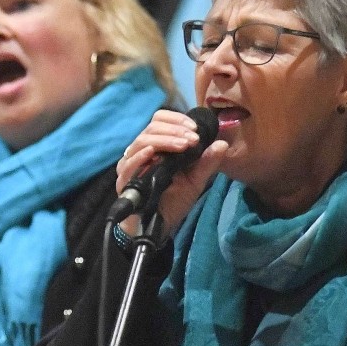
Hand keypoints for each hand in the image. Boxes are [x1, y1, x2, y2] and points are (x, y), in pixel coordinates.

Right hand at [116, 109, 228, 234]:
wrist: (159, 226)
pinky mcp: (124, 180)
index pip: (160, 120)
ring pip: (142, 141)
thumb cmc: (174, 201)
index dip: (176, 119)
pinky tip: (153, 153)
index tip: (195, 128)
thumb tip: (222, 144)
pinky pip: (129, 163)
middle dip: (175, 130)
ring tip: (183, 145)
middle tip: (193, 138)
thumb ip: (207, 162)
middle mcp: (141, 152)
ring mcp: (130, 165)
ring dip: (164, 140)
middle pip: (152, 128)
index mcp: (157, 146)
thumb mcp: (195, 180)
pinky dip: (141, 155)